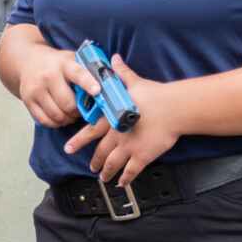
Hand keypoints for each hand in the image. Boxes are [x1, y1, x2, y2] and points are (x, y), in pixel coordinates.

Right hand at [17, 44, 92, 127]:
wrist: (28, 61)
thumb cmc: (57, 64)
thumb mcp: (72, 59)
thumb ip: (87, 71)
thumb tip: (110, 87)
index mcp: (64, 64)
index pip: (78, 74)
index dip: (89, 84)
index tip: (97, 92)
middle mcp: (48, 76)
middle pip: (68, 103)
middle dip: (78, 111)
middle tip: (81, 111)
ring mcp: (36, 89)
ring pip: (57, 114)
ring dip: (68, 119)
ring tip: (70, 114)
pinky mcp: (27, 100)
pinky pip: (44, 120)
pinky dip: (55, 123)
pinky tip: (59, 118)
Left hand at [62, 56, 180, 186]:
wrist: (173, 108)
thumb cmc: (154, 95)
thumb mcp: (133, 82)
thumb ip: (121, 73)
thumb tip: (114, 59)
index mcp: (111, 118)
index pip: (90, 131)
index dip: (78, 140)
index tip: (68, 148)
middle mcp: (116, 135)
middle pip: (100, 151)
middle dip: (94, 161)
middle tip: (89, 167)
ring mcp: (129, 148)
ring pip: (113, 164)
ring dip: (107, 172)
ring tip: (103, 177)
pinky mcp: (142, 156)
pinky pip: (131, 171)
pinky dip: (125, 178)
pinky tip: (122, 183)